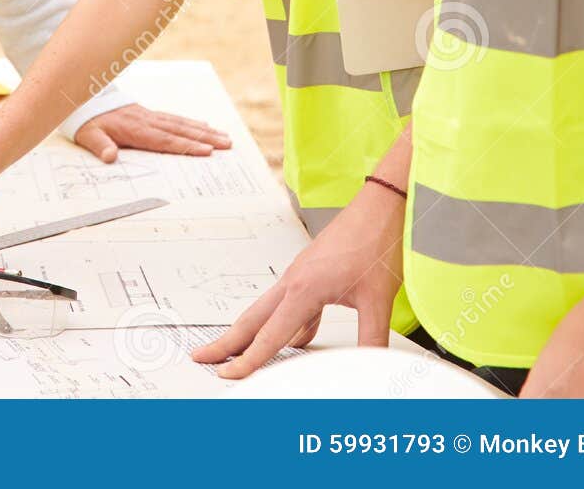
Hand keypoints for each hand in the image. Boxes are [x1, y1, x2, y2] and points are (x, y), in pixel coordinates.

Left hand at [73, 103, 232, 162]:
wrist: (83, 97)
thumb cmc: (86, 121)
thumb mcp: (88, 135)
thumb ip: (100, 146)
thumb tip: (109, 157)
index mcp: (135, 129)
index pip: (165, 140)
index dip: (186, 146)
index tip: (206, 150)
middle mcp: (147, 121)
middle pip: (181, 131)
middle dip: (205, 138)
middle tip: (226, 144)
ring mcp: (150, 116)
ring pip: (182, 123)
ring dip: (203, 130)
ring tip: (224, 136)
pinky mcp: (150, 114)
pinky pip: (175, 118)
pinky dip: (191, 122)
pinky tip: (203, 126)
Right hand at [193, 181, 405, 377]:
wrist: (382, 207)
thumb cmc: (376, 241)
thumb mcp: (378, 300)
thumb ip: (372, 341)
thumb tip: (374, 370)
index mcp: (303, 289)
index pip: (269, 335)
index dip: (247, 361)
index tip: (226, 375)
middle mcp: (294, 281)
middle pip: (252, 319)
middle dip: (226, 342)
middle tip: (201, 356)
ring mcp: (301, 276)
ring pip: (268, 311)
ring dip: (250, 333)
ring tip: (238, 351)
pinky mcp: (312, 273)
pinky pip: (291, 305)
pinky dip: (286, 325)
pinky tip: (298, 339)